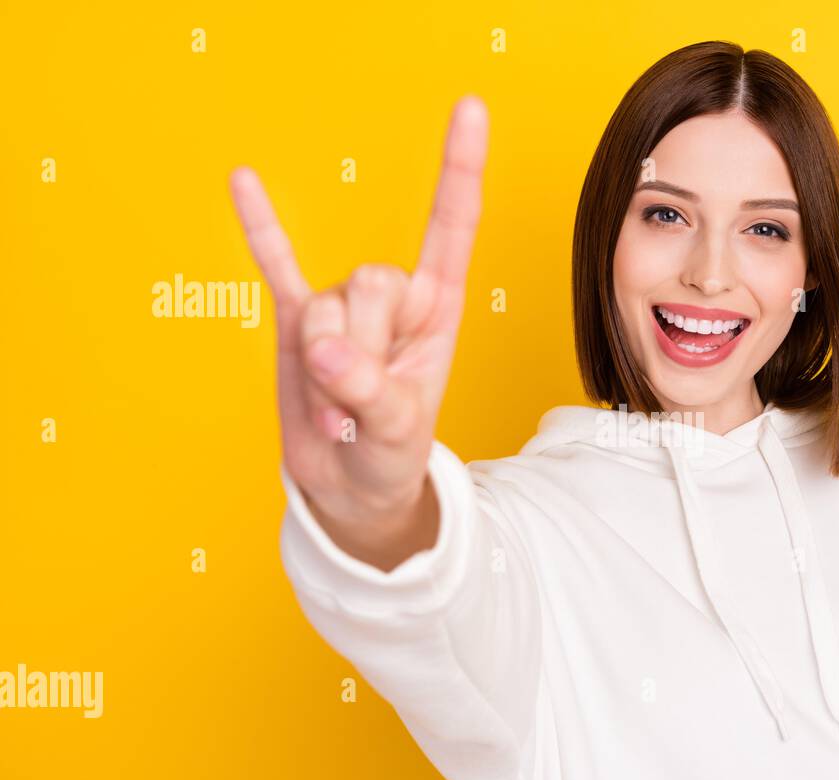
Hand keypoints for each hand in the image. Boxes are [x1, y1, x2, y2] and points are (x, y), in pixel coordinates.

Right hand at [229, 95, 487, 549]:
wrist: (347, 487)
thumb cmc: (391, 456)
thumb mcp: (398, 434)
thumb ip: (371, 393)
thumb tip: (326, 351)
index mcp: (437, 311)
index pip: (451, 227)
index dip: (459, 170)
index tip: (471, 108)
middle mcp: (392, 298)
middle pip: (370, 280)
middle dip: (360, 352)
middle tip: (360, 406)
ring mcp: (341, 307)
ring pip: (323, 308)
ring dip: (322, 374)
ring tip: (336, 410)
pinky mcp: (294, 319)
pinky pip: (274, 267)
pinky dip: (260, 229)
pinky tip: (242, 181)